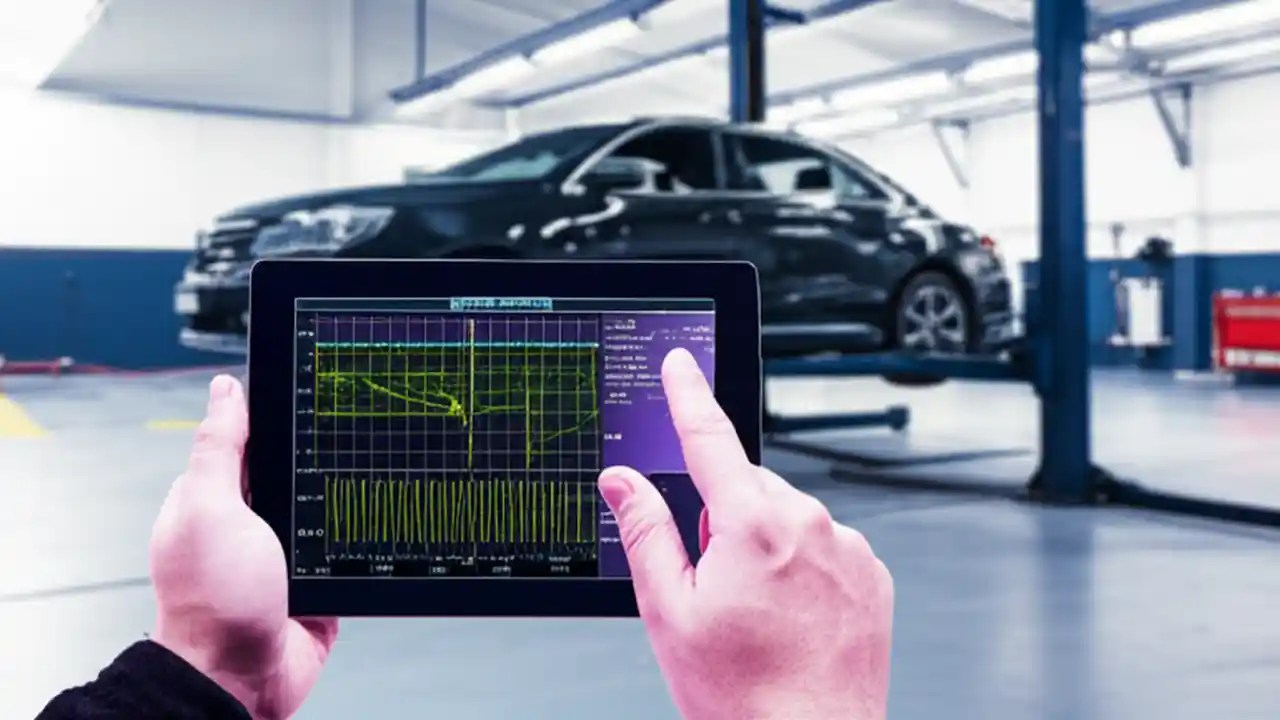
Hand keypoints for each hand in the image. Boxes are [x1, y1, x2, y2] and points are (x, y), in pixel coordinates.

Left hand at [148, 376, 337, 718]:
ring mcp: (284, 555)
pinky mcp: (317, 583)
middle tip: (352, 437)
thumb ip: (218, 448)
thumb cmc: (213, 602)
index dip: (276, 416)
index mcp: (214, 498)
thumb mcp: (210, 508)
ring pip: (325, 507)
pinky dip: (360, 540)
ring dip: (343, 502)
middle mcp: (249, 524)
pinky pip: (347, 549)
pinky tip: (376, 525)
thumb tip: (225, 390)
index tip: (313, 392)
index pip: (248, 440)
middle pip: (293, 471)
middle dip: (317, 459)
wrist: (243, 679)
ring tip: (371, 477)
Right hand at [598, 349, 893, 719]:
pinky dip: (802, 566)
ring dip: (764, 544)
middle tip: (712, 584)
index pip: (710, 437)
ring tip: (757, 614)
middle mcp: (809, 524)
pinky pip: (824, 546)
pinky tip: (790, 616)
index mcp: (753, 525)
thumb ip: (645, 532)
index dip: (688, 394)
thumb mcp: (669, 612)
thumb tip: (623, 481)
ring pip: (787, 517)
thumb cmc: (744, 694)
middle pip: (747, 487)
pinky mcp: (872, 573)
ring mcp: (848, 548)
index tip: (680, 364)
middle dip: (722, 518)